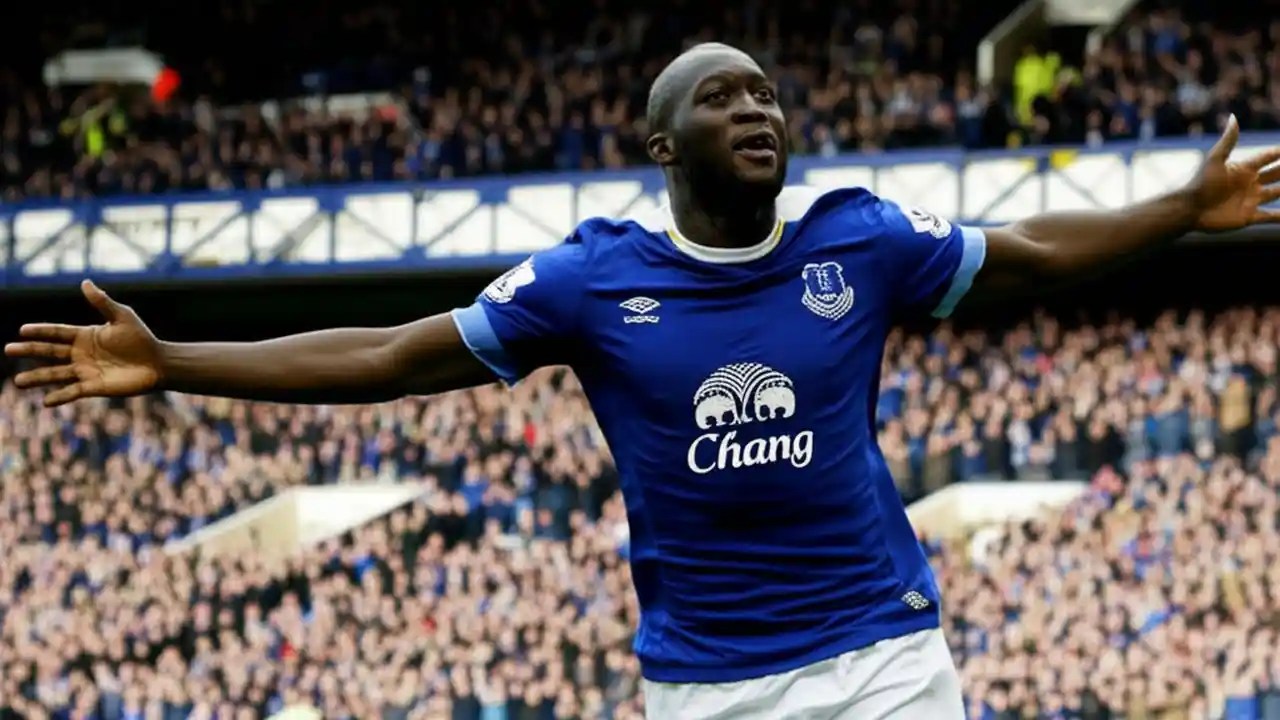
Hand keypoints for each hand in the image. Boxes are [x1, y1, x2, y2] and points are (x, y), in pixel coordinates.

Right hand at [5, 280, 163, 406]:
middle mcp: (80, 354)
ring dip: (37, 377)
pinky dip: (60, 397)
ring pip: (56, 374)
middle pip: (49, 352)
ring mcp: (86, 371)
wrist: (158, 363)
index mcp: (84, 336)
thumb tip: (84, 282)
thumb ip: (102, 302)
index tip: (22, 330)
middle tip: (8, 349)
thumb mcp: (121, 317)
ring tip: (18, 382)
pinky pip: (73, 392)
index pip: (57, 333)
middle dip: (29, 351)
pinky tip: (46, 402)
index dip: (40, 331)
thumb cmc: (141, 339)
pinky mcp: (94, 387)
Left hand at [1190, 114, 1279, 231]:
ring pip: (1276, 193)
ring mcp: (1250, 200)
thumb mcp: (1215, 160)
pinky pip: (1269, 217)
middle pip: (1276, 174)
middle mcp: (1249, 183)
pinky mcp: (1248, 217)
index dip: (1278, 152)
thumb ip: (1228, 140)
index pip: (1267, 157)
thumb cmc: (1200, 183)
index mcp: (1243, 169)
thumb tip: (1233, 116)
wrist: (1188, 210)